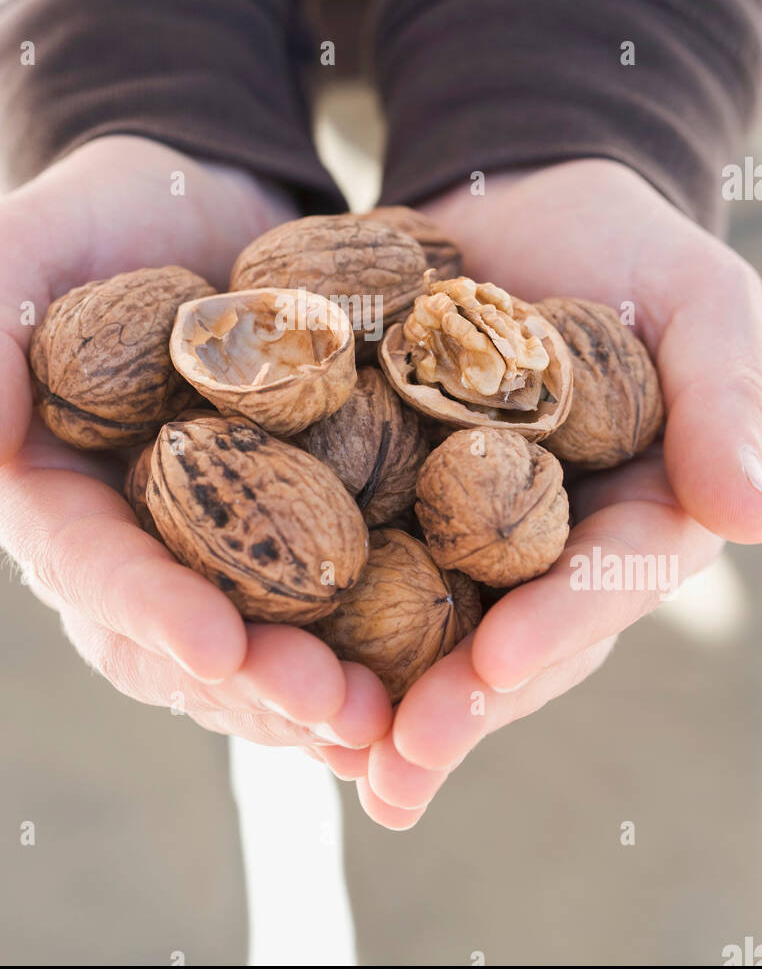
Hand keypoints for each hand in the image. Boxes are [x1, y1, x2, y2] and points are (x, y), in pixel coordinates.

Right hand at [0, 135, 391, 751]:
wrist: (197, 195)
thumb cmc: (89, 216)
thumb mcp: (11, 255)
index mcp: (51, 494)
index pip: (88, 565)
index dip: (145, 608)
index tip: (215, 643)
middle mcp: (131, 539)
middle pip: (181, 633)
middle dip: (254, 679)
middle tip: (334, 709)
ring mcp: (213, 539)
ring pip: (260, 635)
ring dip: (324, 681)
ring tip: (398, 713)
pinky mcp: (292, 515)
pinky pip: (330, 588)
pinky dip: (379, 626)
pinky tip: (443, 658)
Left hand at [351, 159, 761, 827]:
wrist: (518, 204)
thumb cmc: (632, 250)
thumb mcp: (699, 303)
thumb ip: (730, 396)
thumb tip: (753, 513)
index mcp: (631, 519)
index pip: (602, 584)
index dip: (558, 629)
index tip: (501, 666)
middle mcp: (543, 547)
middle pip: (505, 637)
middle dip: (454, 703)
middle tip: (395, 764)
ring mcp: (458, 529)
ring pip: (422, 625)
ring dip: (375, 693)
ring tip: (323, 754)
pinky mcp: (382, 497)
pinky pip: (348, 559)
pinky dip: (312, 613)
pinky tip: (256, 664)